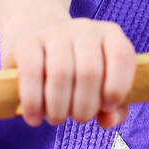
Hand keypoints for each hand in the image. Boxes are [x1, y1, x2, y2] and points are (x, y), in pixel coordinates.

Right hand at [0, 16, 136, 129]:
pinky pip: (31, 73)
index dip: (117, 88)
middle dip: (85, 107)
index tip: (106, 108)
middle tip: (78, 118)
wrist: (37, 42)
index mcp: (110, 34)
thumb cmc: (77, 73)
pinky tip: (34, 118)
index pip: (122, 55)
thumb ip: (114, 108)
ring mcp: (54, 31)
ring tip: (56, 119)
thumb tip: (108, 119)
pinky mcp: (26, 42)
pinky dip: (33, 102)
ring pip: (60, 74)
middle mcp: (84, 28)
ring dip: (59, 109)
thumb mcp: (102, 87)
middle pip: (89, 72)